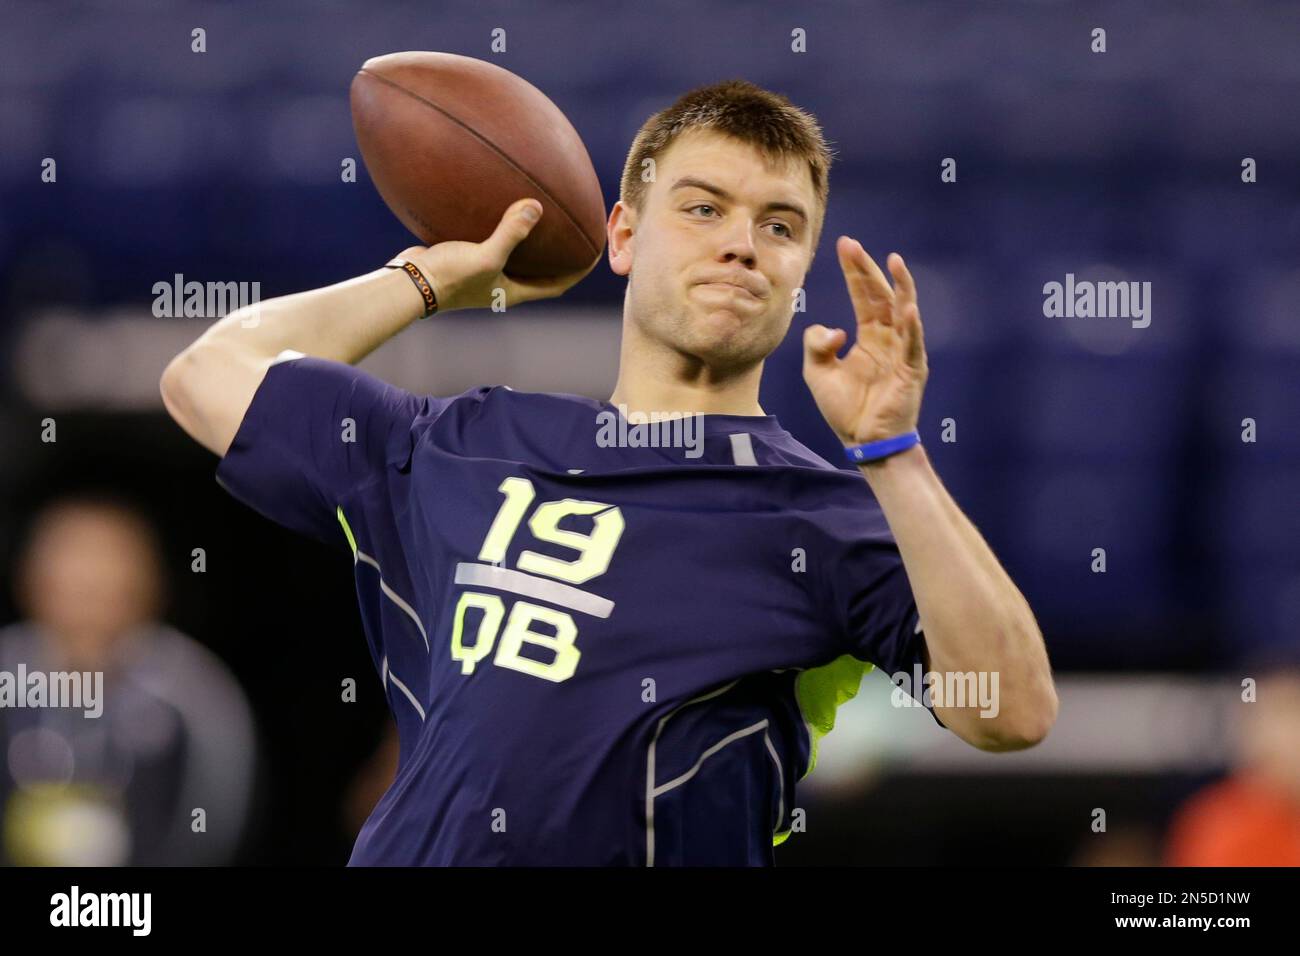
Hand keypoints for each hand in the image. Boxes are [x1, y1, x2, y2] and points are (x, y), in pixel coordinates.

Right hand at [402, 198, 595, 312]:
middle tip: (576, 230)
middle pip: (541, 269)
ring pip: (516, 253)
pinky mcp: (466, 256)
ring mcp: (484, 271)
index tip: (596, 252)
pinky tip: (502, 202)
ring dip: (531, 238)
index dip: (579, 271)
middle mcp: (502, 284)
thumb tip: (536, 207)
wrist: (408, 283)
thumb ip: (511, 233)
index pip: (559, 284)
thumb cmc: (448, 277)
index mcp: (514, 291)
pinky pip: (492, 238)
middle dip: (560, 254)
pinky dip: (501, 224)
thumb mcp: (485, 255)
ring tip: (544, 213)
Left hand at [802, 237, 928, 445]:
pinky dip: (911, 326)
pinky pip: (912, 344)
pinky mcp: (911, 370)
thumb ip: (816, 345)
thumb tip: (833, 329)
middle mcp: (888, 338)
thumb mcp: (817, 372)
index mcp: (868, 337)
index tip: (844, 246)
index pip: (862, 296)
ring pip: (903, 312)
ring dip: (900, 287)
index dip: (854, 272)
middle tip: (853, 245)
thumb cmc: (845, 409)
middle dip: (867, 270)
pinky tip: (906, 308)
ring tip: (893, 261)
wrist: (864, 442)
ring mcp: (902, 352)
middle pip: (879, 296)